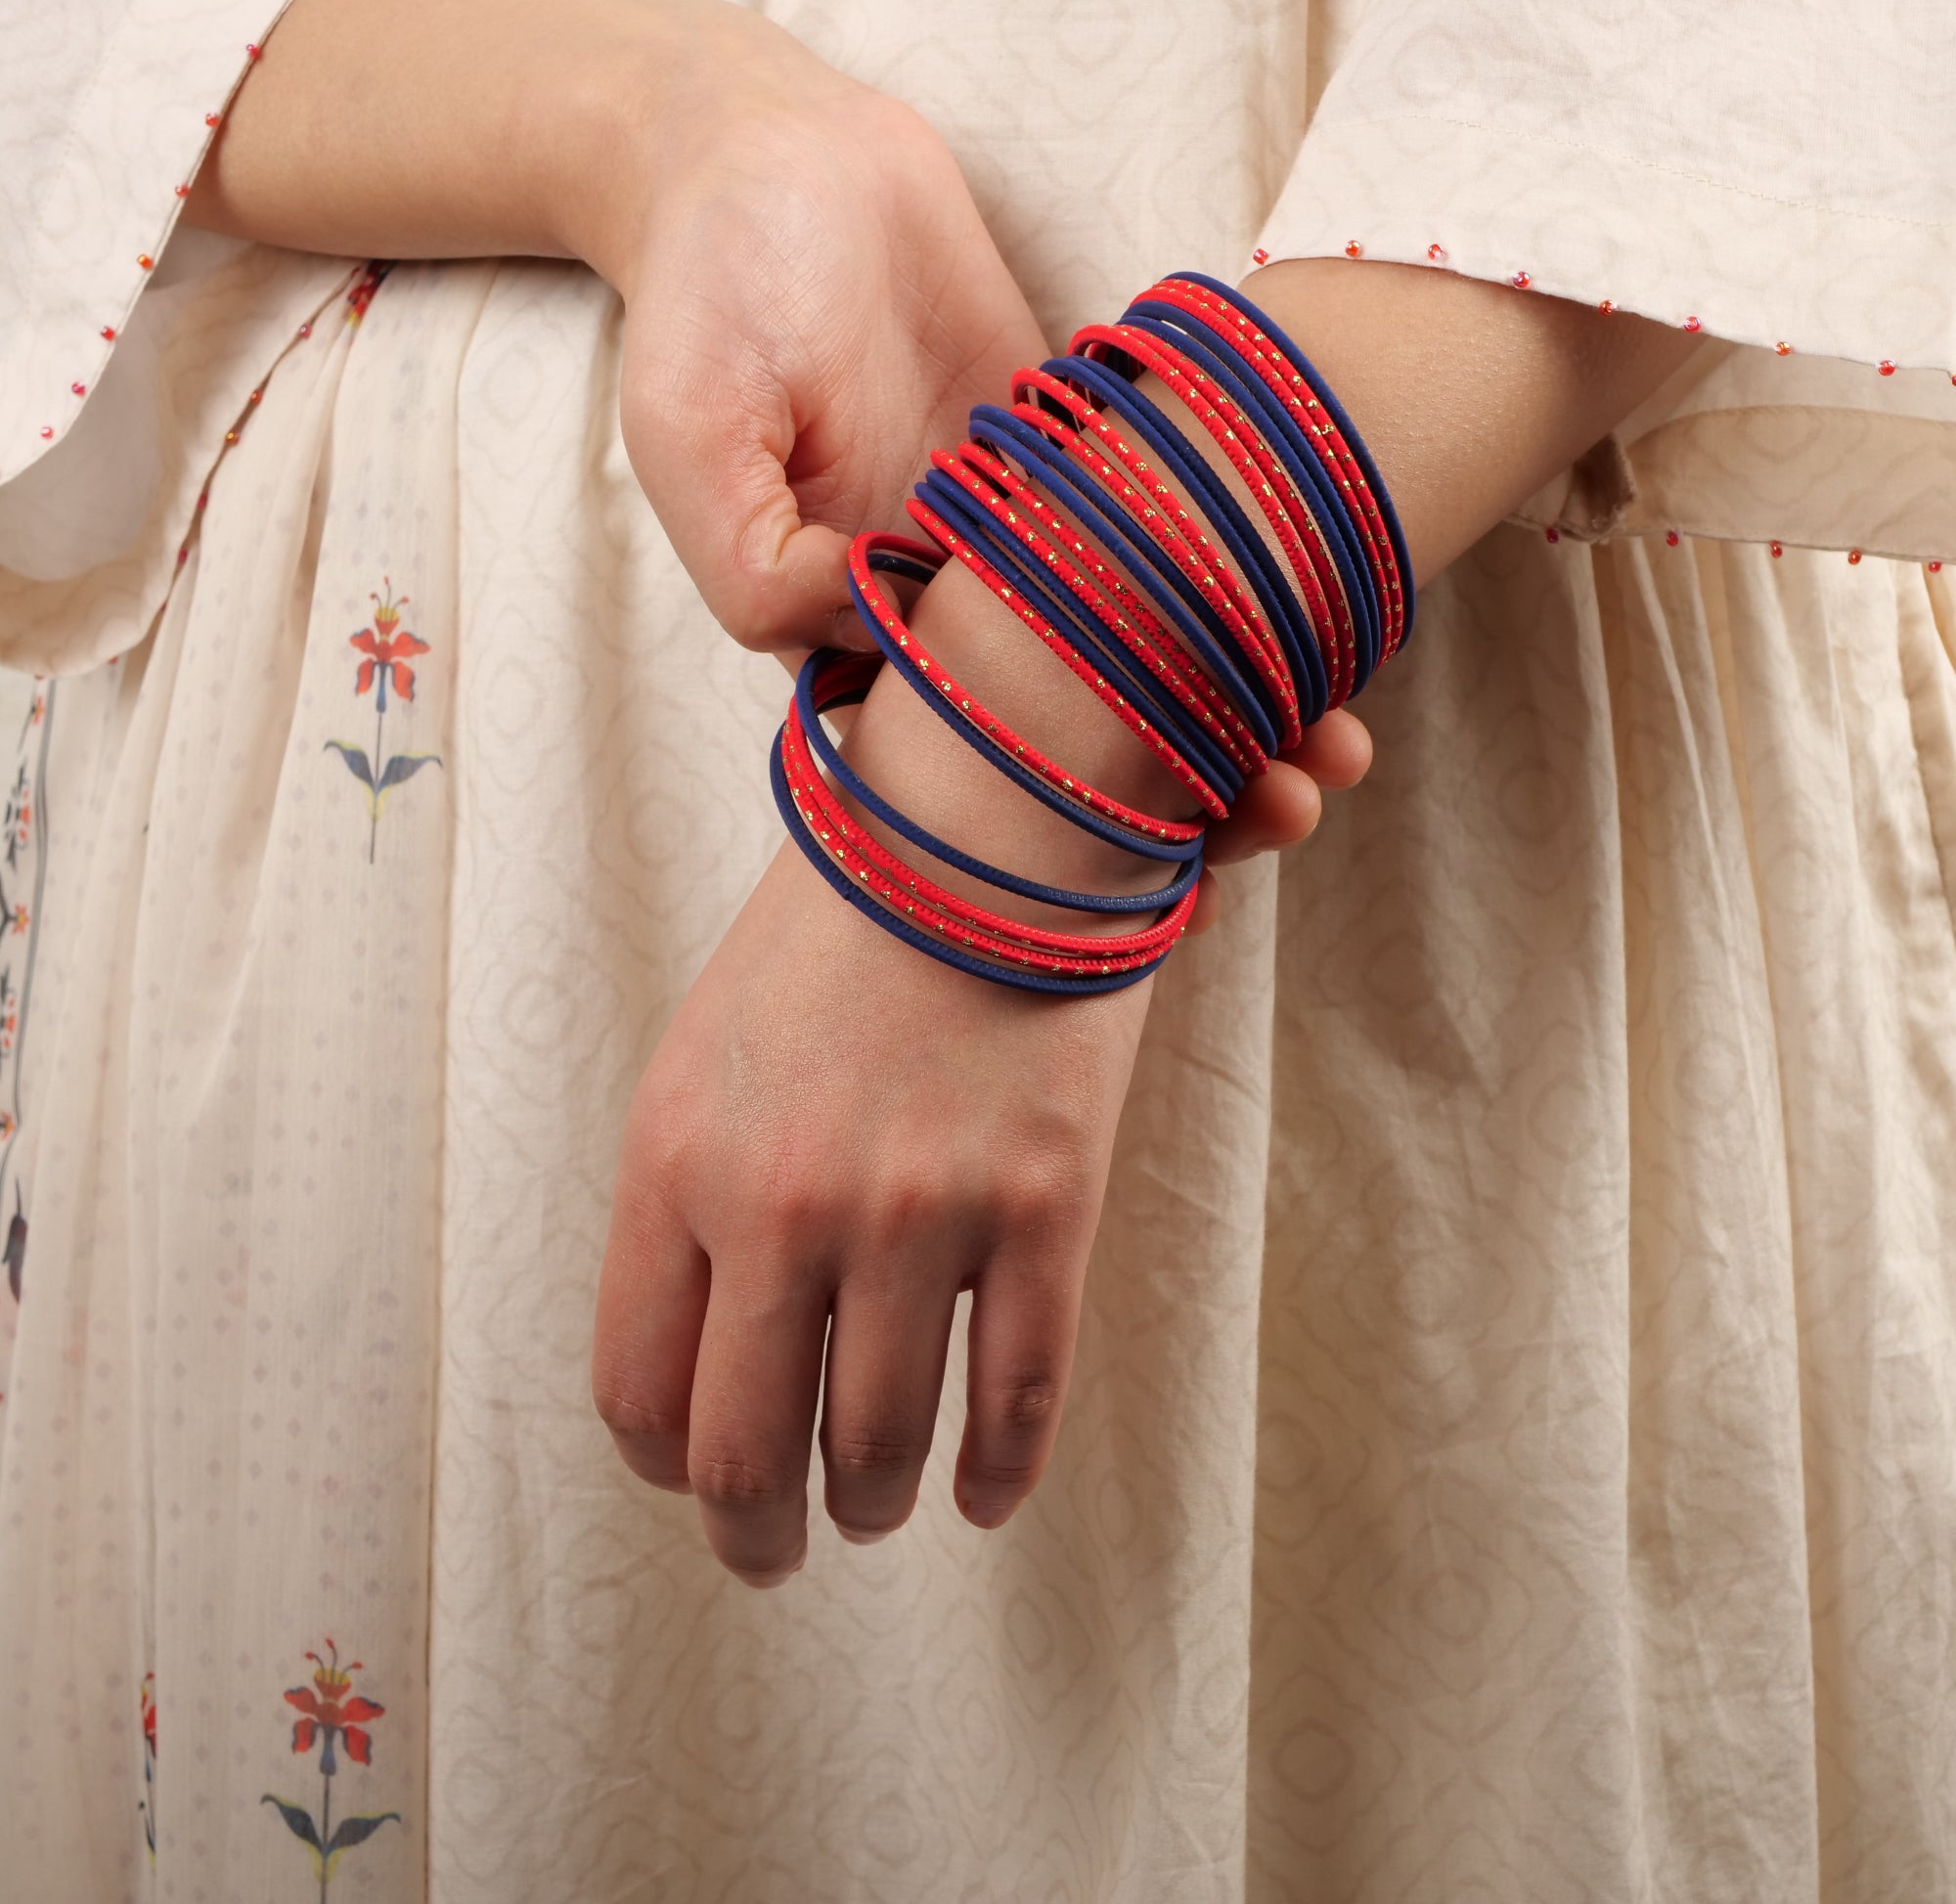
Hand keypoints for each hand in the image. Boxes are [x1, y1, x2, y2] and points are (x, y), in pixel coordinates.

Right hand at [187, 0, 1046, 659]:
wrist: (779, 152)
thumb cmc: (711, 292)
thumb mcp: (688, 436)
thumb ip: (751, 563)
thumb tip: (868, 610)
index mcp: (811, 595)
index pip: (890, 700)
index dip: (928, 685)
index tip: (942, 615)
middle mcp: (902, 565)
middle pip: (988, 666)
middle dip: (1028, 651)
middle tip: (1037, 583)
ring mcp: (979, 506)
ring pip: (1059, 595)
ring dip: (1086, 577)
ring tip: (1083, 523)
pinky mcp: (1038, 436)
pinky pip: (1103, 495)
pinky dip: (1129, 492)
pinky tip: (1121, 460)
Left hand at [592, 842, 1147, 1583]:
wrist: (988, 827)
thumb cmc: (837, 936)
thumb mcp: (705, 1052)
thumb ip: (683, 1203)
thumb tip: (700, 1362)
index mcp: (675, 1160)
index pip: (635, 1389)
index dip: (662, 1463)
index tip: (692, 1476)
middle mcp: (783, 1203)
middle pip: (744, 1453)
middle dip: (752, 1534)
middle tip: (772, 1552)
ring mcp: (919, 1213)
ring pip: (878, 1445)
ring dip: (867, 1504)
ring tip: (871, 1507)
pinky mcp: (1043, 1210)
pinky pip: (1018, 1399)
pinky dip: (998, 1474)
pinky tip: (984, 1496)